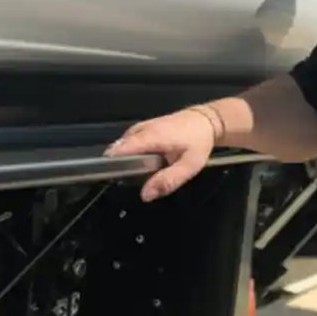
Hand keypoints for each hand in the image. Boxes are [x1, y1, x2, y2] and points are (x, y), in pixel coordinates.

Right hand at [103, 107, 221, 201]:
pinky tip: (143, 161)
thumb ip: (168, 181)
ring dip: (126, 159)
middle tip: (132, 179)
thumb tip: (145, 195)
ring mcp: (141, 126)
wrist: (205, 120)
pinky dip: (131, 152)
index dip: (111, 165)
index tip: (113, 179)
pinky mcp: (143, 126)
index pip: (119, 149)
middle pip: (118, 149)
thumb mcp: (189, 166)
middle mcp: (142, 129)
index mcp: (151, 137)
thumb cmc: (198, 142)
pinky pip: (129, 141)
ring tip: (139, 172)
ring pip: (122, 145)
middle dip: (120, 165)